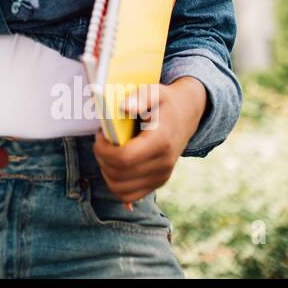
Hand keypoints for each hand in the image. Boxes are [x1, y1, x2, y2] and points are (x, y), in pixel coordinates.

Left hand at [91, 77, 206, 208]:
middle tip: (102, 141)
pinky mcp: (158, 183)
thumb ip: (139, 98)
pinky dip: (115, 185)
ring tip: (108, 152)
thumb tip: (124, 106)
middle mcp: (163, 164)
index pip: (123, 158)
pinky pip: (128, 196)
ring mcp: (161, 176)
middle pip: (118, 175)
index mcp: (161, 141)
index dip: (103, 150)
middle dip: (101, 158)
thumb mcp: (153, 91)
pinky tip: (114, 167)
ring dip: (106, 172)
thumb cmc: (164, 101)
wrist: (186, 114)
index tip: (100, 135)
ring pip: (120, 190)